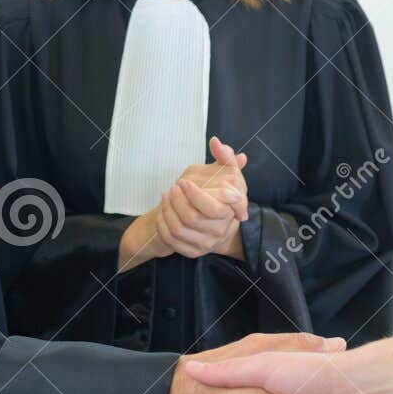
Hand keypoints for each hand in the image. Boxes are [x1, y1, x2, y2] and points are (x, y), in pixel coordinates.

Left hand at [118, 137, 249, 268]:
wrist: (218, 222)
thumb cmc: (221, 192)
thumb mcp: (227, 172)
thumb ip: (225, 156)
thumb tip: (215, 142)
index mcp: (229, 213)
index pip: (212, 207)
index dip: (194, 195)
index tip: (183, 182)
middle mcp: (219, 231)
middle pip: (191, 218)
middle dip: (176, 201)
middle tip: (171, 188)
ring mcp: (206, 243)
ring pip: (179, 229)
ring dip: (167, 211)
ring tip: (165, 197)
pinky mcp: (193, 251)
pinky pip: (172, 240)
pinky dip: (163, 225)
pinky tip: (162, 212)